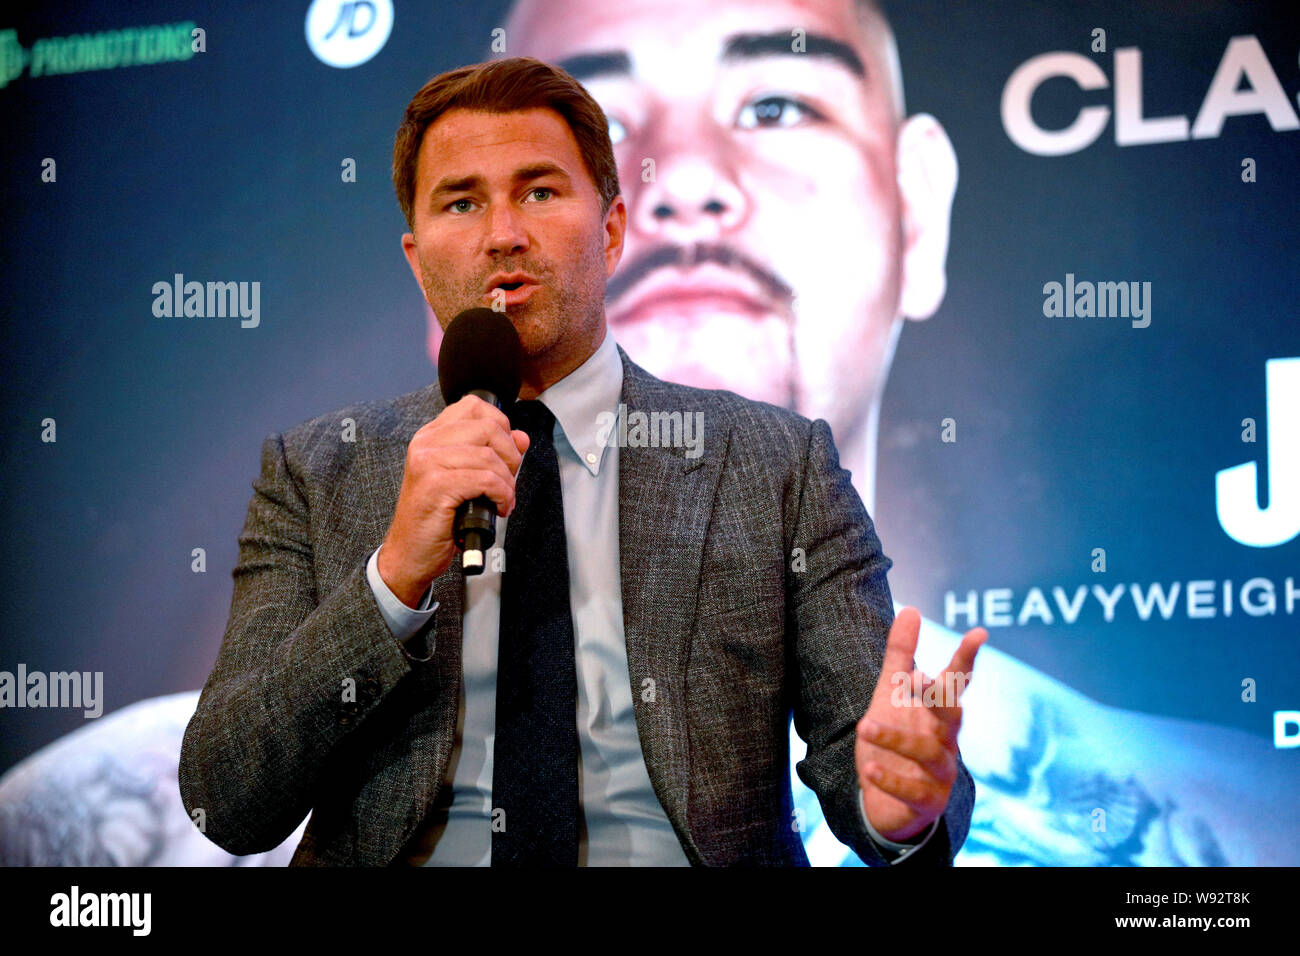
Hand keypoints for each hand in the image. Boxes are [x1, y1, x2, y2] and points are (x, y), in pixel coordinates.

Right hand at [377, 395, 529, 605]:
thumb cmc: (437, 519)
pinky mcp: (435, 485)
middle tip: (508, 481)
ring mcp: (428, 462)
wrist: (410, 553)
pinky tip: (498, 508)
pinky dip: (501, 494)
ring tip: (502, 499)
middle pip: (488, 428)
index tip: (505, 453)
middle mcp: (426, 443)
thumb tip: (521, 438)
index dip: (501, 426)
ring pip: (489, 456)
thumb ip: (492, 454)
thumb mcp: (467, 480)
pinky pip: (485, 479)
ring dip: (507, 482)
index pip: (473, 406)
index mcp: (431, 436)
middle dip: (510, 456)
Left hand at [856, 606, 985, 842]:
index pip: (957, 683)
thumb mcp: (891, 695)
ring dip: (897, 739)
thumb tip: (911, 610)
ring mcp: (940, 773)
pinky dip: (892, 781)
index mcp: (938, 713)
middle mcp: (946, 740)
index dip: (967, 659)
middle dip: (939, 697)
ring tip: (863, 726)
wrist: (888, 801)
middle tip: (917, 679)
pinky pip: (914, 792)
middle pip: (952, 716)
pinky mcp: (926, 801)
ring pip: (929, 754)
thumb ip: (901, 656)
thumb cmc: (895, 739)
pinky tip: (869, 770)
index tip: (978, 633)